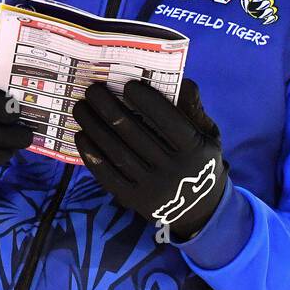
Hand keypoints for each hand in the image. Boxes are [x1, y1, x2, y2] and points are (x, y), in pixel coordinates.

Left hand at [72, 78, 228, 241]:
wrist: (199, 207)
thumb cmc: (200, 159)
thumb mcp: (207, 134)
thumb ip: (194, 108)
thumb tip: (183, 82)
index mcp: (195, 150)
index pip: (168, 122)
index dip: (148, 102)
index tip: (128, 85)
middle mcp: (173, 171)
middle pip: (135, 134)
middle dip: (109, 108)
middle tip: (93, 90)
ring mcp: (151, 188)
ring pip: (117, 153)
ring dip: (94, 127)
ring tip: (81, 108)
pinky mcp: (134, 200)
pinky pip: (108, 175)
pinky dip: (92, 154)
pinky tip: (81, 135)